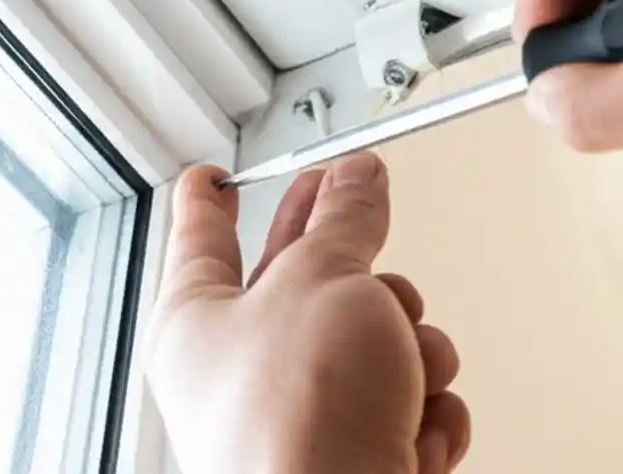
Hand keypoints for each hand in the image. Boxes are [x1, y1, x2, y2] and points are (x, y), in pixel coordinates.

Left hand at [146, 153, 469, 473]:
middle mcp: (240, 374)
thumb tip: (357, 179)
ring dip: (411, 350)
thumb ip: (346, 220)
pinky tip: (417, 427)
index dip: (211, 198)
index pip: (201, 237)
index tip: (209, 176)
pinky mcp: (354, 459)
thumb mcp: (324, 282)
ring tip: (406, 369)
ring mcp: (301, 420)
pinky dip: (424, 413)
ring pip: (376, 344)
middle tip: (367, 210)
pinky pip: (407, 405)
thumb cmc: (294, 422)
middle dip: (359, 270)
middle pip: (305, 285)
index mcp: (197, 323)